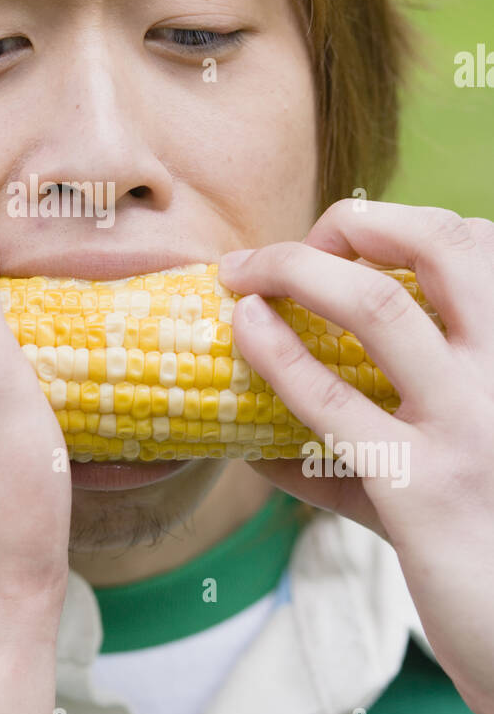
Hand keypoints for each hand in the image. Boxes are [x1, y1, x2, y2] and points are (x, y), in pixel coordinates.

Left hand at [218, 200, 493, 713]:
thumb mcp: (473, 455)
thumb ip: (411, 411)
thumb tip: (312, 389)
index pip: (481, 248)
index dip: (406, 228)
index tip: (351, 242)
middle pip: (439, 246)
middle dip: (356, 223)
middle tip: (298, 242)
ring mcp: (473, 427)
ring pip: (374, 307)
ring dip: (294, 270)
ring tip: (242, 274)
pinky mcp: (421, 490)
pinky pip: (329, 403)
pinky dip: (276, 357)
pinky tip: (245, 333)